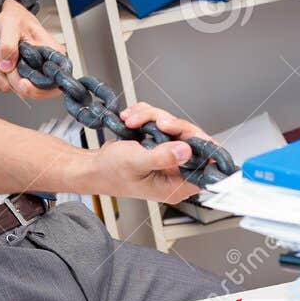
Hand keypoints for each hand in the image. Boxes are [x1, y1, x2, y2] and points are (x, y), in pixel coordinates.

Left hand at [0, 1, 62, 100]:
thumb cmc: (12, 16)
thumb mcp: (10, 24)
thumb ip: (8, 45)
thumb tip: (7, 66)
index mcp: (50, 55)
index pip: (52, 84)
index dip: (37, 89)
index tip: (22, 84)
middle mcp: (39, 68)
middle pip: (26, 90)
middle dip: (4, 75)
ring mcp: (24, 74)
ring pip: (7, 87)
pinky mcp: (10, 77)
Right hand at [89, 102, 217, 203]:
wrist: (93, 167)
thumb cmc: (110, 172)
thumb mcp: (136, 163)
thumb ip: (162, 157)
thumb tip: (187, 150)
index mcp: (176, 184)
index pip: (206, 166)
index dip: (204, 147)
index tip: (189, 134)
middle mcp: (176, 171)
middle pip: (192, 139)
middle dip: (172, 125)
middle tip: (157, 122)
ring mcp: (169, 156)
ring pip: (175, 126)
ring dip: (152, 117)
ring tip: (132, 121)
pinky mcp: (160, 144)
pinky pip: (161, 121)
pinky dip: (145, 116)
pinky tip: (130, 121)